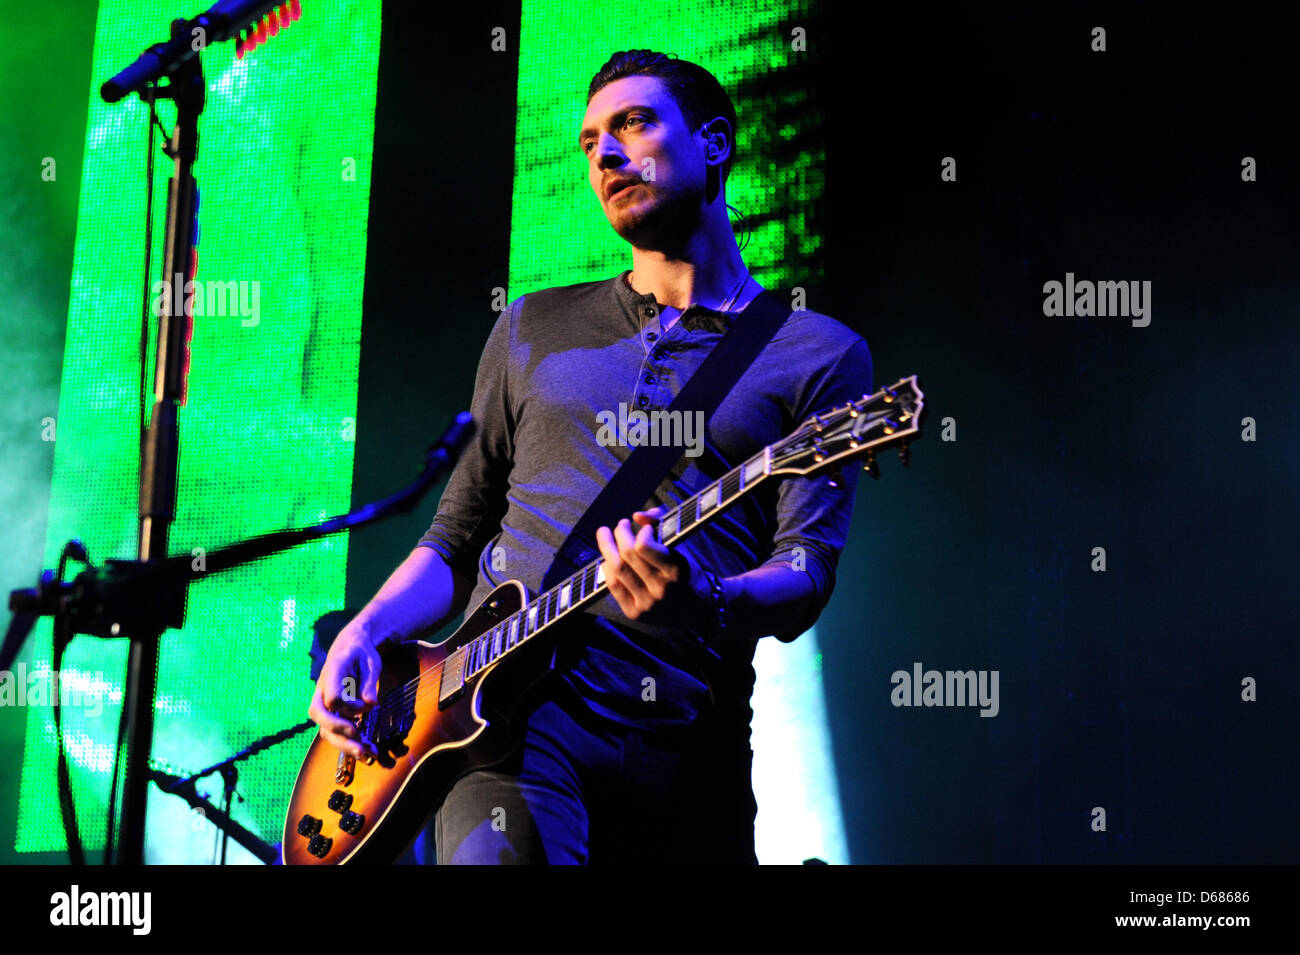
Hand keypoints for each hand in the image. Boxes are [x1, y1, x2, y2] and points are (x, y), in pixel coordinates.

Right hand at [307, 620, 382, 759]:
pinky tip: (366, 752)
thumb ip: (370, 682)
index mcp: (332, 672)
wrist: (349, 649)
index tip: (368, 706)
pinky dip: (348, 744)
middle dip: (337, 730)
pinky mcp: (331, 714)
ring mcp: (324, 703)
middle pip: (319, 715)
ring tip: (365, 755)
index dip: (349, 707)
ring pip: (324, 729)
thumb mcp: (371, 662)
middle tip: (358, 742)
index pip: (332, 696)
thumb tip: (371, 704)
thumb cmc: (361, 654)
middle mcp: (322, 689)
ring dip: (343, 745)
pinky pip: (334, 732)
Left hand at [595, 506, 711, 629]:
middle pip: (627, 555)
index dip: (641, 532)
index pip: (644, 547)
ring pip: (617, 569)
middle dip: (620, 533)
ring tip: (606, 534)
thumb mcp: (681, 550)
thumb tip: (637, 516)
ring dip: (607, 547)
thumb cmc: (686, 575)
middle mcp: (660, 589)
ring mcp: (646, 603)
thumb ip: (662, 526)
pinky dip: (607, 568)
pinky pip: (613, 586)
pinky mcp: (634, 613)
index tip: (645, 528)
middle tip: (622, 525)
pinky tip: (608, 559)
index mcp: (676, 571)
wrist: (694, 612)